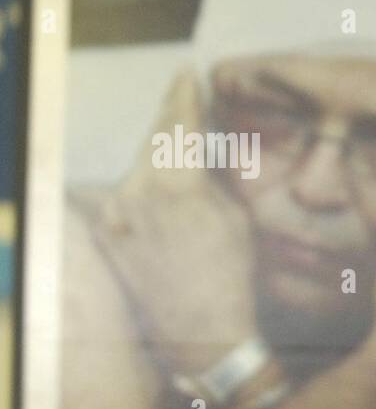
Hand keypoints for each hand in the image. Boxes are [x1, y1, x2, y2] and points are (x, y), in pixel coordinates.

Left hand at [72, 70, 258, 374]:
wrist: (203, 335)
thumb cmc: (232, 278)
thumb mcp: (235, 217)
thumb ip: (211, 177)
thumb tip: (203, 149)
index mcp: (174, 184)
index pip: (178, 124)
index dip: (184, 96)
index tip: (187, 74)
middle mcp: (135, 192)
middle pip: (152, 140)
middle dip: (170, 120)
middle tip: (183, 99)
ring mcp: (114, 214)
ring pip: (138, 167)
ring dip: (159, 156)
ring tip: (181, 151)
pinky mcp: (107, 234)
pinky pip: (124, 195)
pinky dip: (143, 185)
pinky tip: (162, 189)